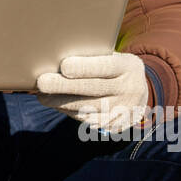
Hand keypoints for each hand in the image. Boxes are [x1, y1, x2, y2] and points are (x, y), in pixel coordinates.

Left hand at [35, 52, 149, 132]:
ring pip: (87, 108)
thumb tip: (58, 55)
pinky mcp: (114, 125)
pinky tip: (55, 104)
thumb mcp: (114, 57)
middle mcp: (128, 90)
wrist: (139, 92)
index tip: (64, 66)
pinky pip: (87, 119)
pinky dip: (68, 111)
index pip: (106, 67)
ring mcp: (122, 110)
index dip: (84, 67)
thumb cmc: (114, 67)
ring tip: (41, 96)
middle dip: (64, 86)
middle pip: (92, 89)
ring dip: (60, 102)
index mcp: (128, 67)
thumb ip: (94, 56)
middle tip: (42, 83)